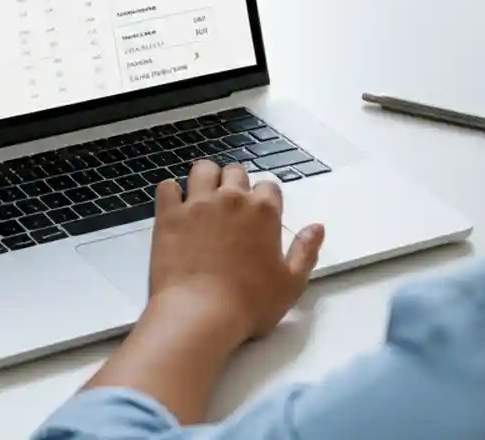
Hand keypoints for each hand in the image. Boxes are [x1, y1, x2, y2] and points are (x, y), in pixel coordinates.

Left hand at [147, 160, 325, 342]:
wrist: (199, 314)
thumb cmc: (249, 303)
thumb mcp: (291, 283)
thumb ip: (306, 251)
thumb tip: (317, 227)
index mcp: (263, 212)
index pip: (269, 187)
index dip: (265, 199)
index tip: (260, 216)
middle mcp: (231, 199)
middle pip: (235, 172)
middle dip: (235, 183)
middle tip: (231, 206)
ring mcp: (197, 204)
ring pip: (202, 170)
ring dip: (206, 178)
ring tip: (204, 196)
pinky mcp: (169, 215)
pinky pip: (167, 187)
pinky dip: (171, 192)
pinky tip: (175, 206)